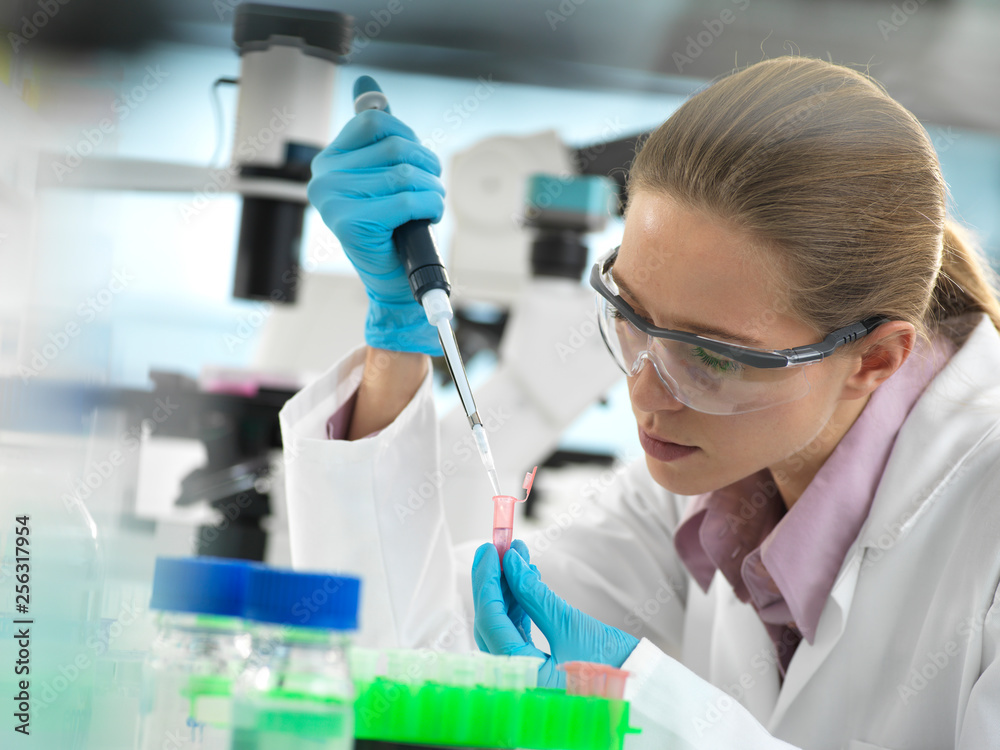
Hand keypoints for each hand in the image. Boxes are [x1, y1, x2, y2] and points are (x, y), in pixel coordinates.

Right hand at [307, 82, 444, 354]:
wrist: (395, 283)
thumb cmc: (394, 229)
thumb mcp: (382, 173)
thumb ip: (373, 131)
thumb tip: (365, 81)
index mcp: (327, 162)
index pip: (375, 123)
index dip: (409, 139)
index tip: (416, 164)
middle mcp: (322, 180)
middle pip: (394, 147)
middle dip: (427, 167)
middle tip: (430, 189)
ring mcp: (333, 203)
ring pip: (405, 174)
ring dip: (432, 189)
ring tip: (430, 205)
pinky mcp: (350, 225)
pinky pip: (407, 200)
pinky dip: (430, 206)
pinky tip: (428, 217)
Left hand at [472, 539, 639, 687]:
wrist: (643, 694)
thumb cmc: (613, 668)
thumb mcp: (571, 626)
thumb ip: (534, 595)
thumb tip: (510, 563)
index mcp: (521, 679)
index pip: (490, 623)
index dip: (486, 583)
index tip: (489, 551)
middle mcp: (515, 683)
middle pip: (491, 625)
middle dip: (493, 585)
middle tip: (497, 550)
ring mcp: (524, 678)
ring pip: (504, 628)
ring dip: (508, 592)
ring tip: (518, 558)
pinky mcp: (536, 671)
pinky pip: (518, 635)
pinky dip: (520, 608)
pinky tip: (527, 581)